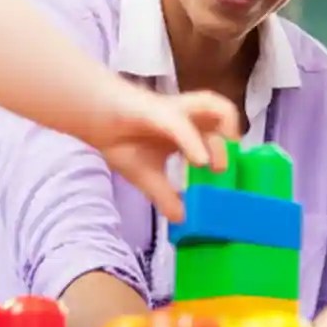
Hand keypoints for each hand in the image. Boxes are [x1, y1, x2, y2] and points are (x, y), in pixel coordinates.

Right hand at [99, 88, 239, 221]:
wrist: (96, 121)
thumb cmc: (123, 140)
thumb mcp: (148, 177)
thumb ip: (165, 197)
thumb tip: (180, 220)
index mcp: (189, 131)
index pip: (218, 134)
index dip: (230, 153)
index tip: (231, 181)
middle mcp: (188, 117)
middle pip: (221, 118)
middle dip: (230, 145)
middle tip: (223, 173)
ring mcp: (176, 111)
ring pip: (212, 106)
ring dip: (223, 130)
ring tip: (220, 163)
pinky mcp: (159, 110)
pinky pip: (181, 124)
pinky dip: (193, 142)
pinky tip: (200, 162)